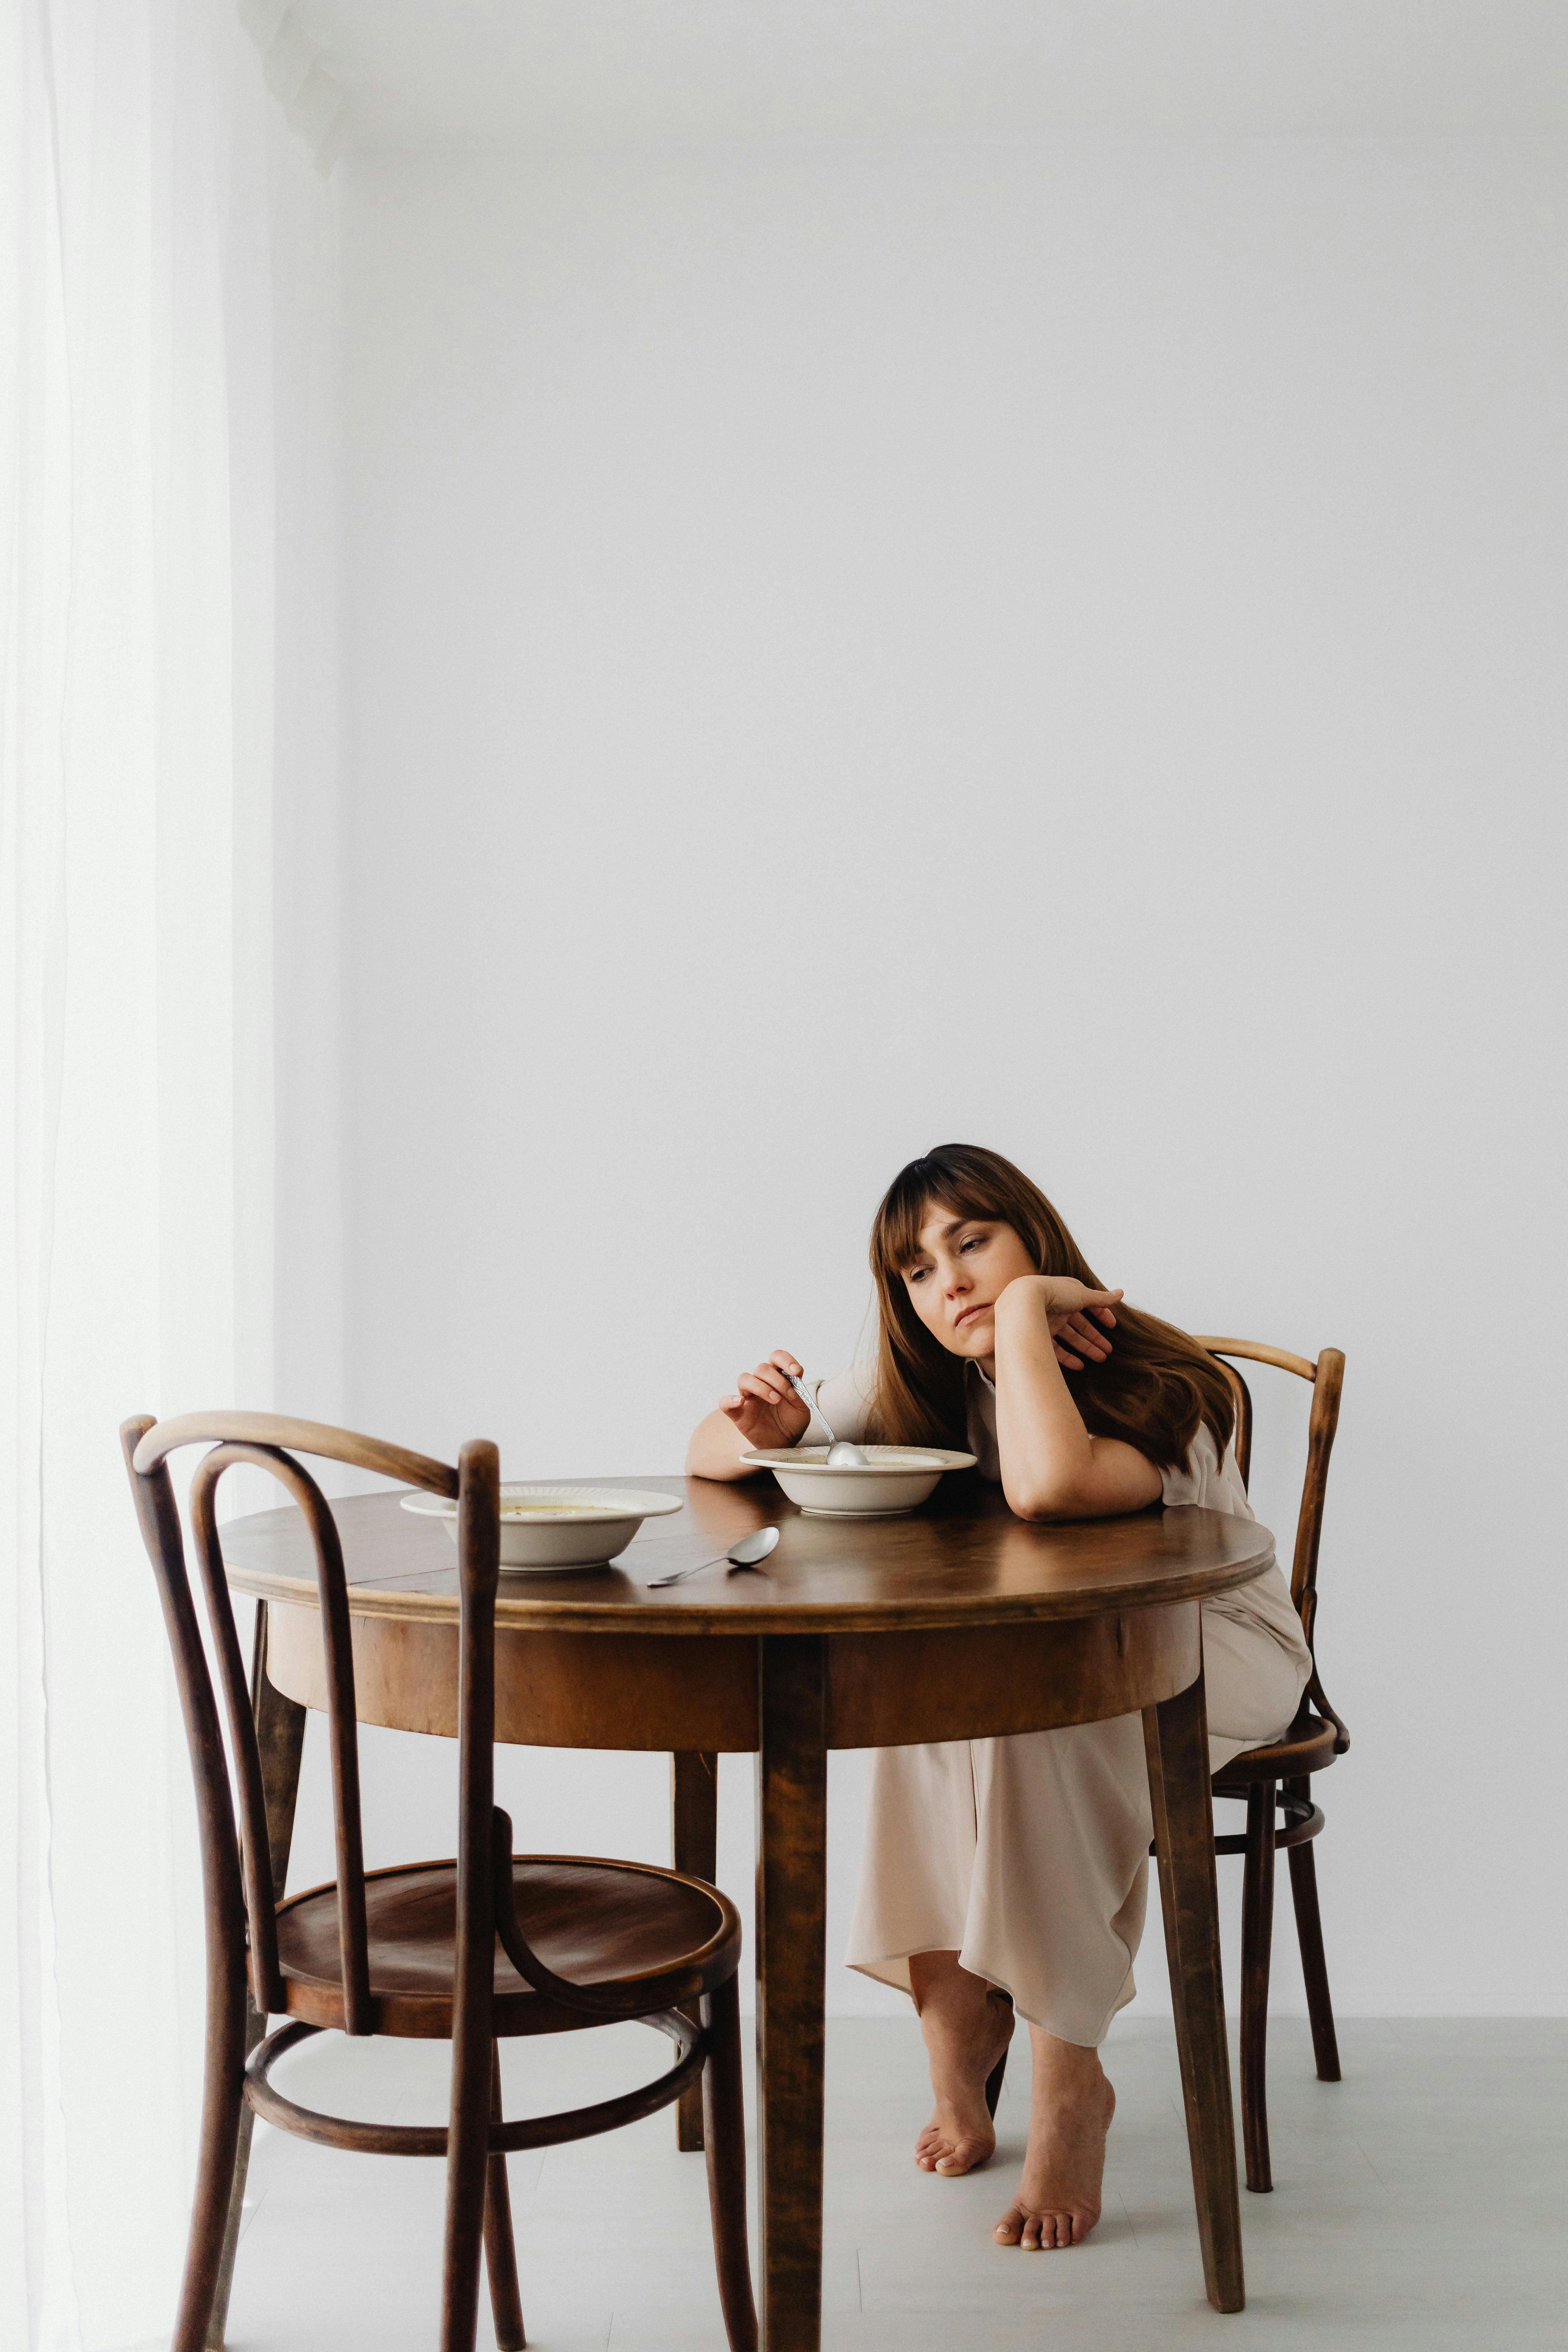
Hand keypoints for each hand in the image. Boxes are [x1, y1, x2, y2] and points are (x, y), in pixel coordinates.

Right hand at [719, 1350, 811, 1449]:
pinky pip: (725, 1402)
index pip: (776, 1358)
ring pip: (744, 1378)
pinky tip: (741, 1402)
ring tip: (775, 1400)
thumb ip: (799, 1393)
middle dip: (776, 1379)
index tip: (796, 1372)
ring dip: (761, 1387)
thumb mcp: (802, 1408)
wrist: (783, 1444)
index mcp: (777, 1378)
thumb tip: (793, 1380)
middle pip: (761, 1368)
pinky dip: (730, 1400)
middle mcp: (761, 1384)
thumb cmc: (791, 1423)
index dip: (785, 1360)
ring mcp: (748, 1397)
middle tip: (787, 1395)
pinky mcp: (737, 1412)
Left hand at [996, 1277, 1121, 1370]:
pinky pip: (1056, 1349)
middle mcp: (1058, 1307)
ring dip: (1086, 1348)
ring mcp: (1048, 1322)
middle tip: (1108, 1351)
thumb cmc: (1053, 1293)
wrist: (1022, 1302)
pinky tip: (1080, 1365)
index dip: (1101, 1314)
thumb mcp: (1082, 1294)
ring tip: (1101, 1359)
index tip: (1112, 1327)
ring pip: (1070, 1338)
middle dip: (1095, 1337)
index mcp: (1068, 1294)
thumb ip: (1102, 1298)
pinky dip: (1068, 1357)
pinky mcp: (1039, 1335)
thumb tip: (1121, 1293)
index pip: (1088, 1304)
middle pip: (1080, 1324)